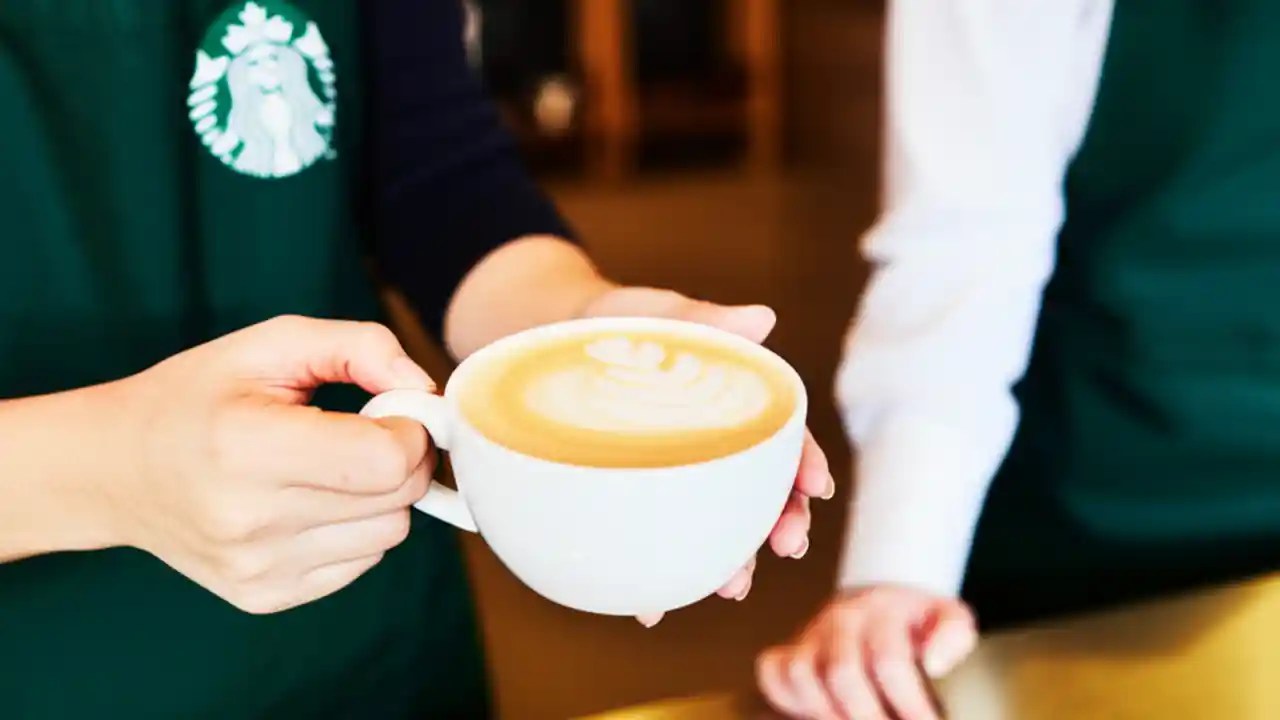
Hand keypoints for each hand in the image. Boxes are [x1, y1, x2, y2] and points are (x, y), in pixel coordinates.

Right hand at [107, 316, 435, 613]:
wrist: (114, 469)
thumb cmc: (200, 396)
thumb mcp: (272, 343)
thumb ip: (362, 347)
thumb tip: (426, 389)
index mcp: (247, 447)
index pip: (386, 459)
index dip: (408, 429)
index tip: (387, 409)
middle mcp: (250, 519)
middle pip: (398, 498)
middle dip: (403, 457)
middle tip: (366, 430)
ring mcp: (257, 568)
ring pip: (389, 534)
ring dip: (381, 496)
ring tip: (331, 466)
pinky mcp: (264, 597)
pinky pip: (361, 563)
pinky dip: (356, 529)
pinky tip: (311, 501)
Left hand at [579, 287, 835, 625]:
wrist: (550, 344)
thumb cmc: (619, 324)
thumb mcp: (661, 316)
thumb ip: (707, 319)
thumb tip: (763, 318)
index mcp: (734, 403)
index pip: (785, 436)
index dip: (806, 463)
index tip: (816, 488)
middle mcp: (714, 446)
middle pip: (762, 490)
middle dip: (782, 522)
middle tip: (788, 546)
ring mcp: (677, 476)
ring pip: (718, 524)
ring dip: (734, 559)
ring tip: (733, 586)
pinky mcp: (636, 498)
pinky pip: (653, 542)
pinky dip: (658, 578)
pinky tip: (653, 607)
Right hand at [756, 586, 976, 719]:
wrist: (879, 601)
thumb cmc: (915, 621)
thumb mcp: (948, 617)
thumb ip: (954, 634)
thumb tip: (936, 663)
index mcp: (882, 610)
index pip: (888, 660)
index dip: (909, 703)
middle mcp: (840, 618)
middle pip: (841, 673)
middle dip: (868, 716)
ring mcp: (809, 633)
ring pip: (802, 675)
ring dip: (829, 712)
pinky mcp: (788, 649)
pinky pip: (774, 674)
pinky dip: (790, 699)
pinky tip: (820, 713)